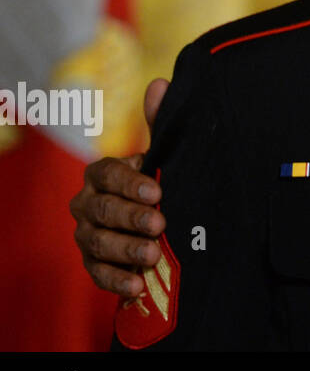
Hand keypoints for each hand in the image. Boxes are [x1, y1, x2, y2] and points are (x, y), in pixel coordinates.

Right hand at [69, 77, 169, 296]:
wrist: (159, 220)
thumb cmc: (159, 181)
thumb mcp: (162, 155)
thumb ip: (160, 124)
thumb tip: (160, 84)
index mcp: (101, 173)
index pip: (108, 174)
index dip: (131, 183)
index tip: (159, 192)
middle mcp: (87, 203)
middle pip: (102, 211)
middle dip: (131, 217)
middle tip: (160, 224)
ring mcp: (86, 235)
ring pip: (98, 243)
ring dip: (125, 250)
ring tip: (153, 255)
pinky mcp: (93, 264)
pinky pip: (98, 274)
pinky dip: (117, 281)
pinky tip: (136, 286)